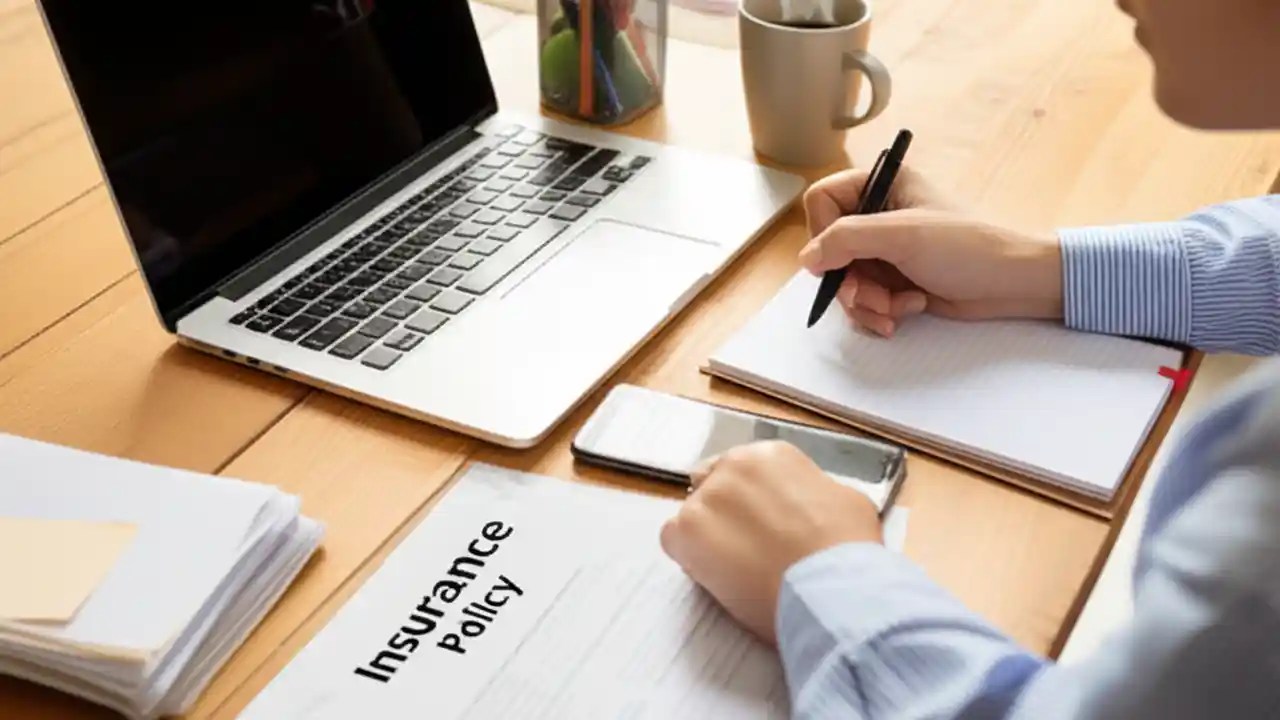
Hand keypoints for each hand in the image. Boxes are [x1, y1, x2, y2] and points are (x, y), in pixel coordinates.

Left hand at [659, 441, 881, 643]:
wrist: (830, 588)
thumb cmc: (846, 549)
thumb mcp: (844, 500)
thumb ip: (813, 492)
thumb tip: (806, 504)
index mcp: (770, 454)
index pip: (742, 470)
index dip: (749, 500)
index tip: (758, 522)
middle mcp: (733, 467)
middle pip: (712, 487)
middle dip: (725, 514)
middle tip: (745, 547)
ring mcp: (706, 498)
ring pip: (693, 516)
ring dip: (709, 538)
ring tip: (737, 569)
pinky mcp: (685, 531)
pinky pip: (674, 540)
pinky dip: (690, 558)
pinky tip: (719, 576)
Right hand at [798, 166, 1063, 336]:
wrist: (1014, 283)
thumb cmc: (968, 247)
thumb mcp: (902, 235)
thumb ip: (847, 240)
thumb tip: (806, 259)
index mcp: (881, 185)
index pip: (821, 202)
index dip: (822, 235)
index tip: (838, 260)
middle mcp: (878, 215)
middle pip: (830, 251)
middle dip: (851, 283)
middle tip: (875, 298)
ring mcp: (885, 250)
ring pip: (845, 281)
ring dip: (868, 302)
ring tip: (899, 308)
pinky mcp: (894, 279)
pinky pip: (864, 299)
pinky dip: (880, 311)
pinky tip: (908, 311)